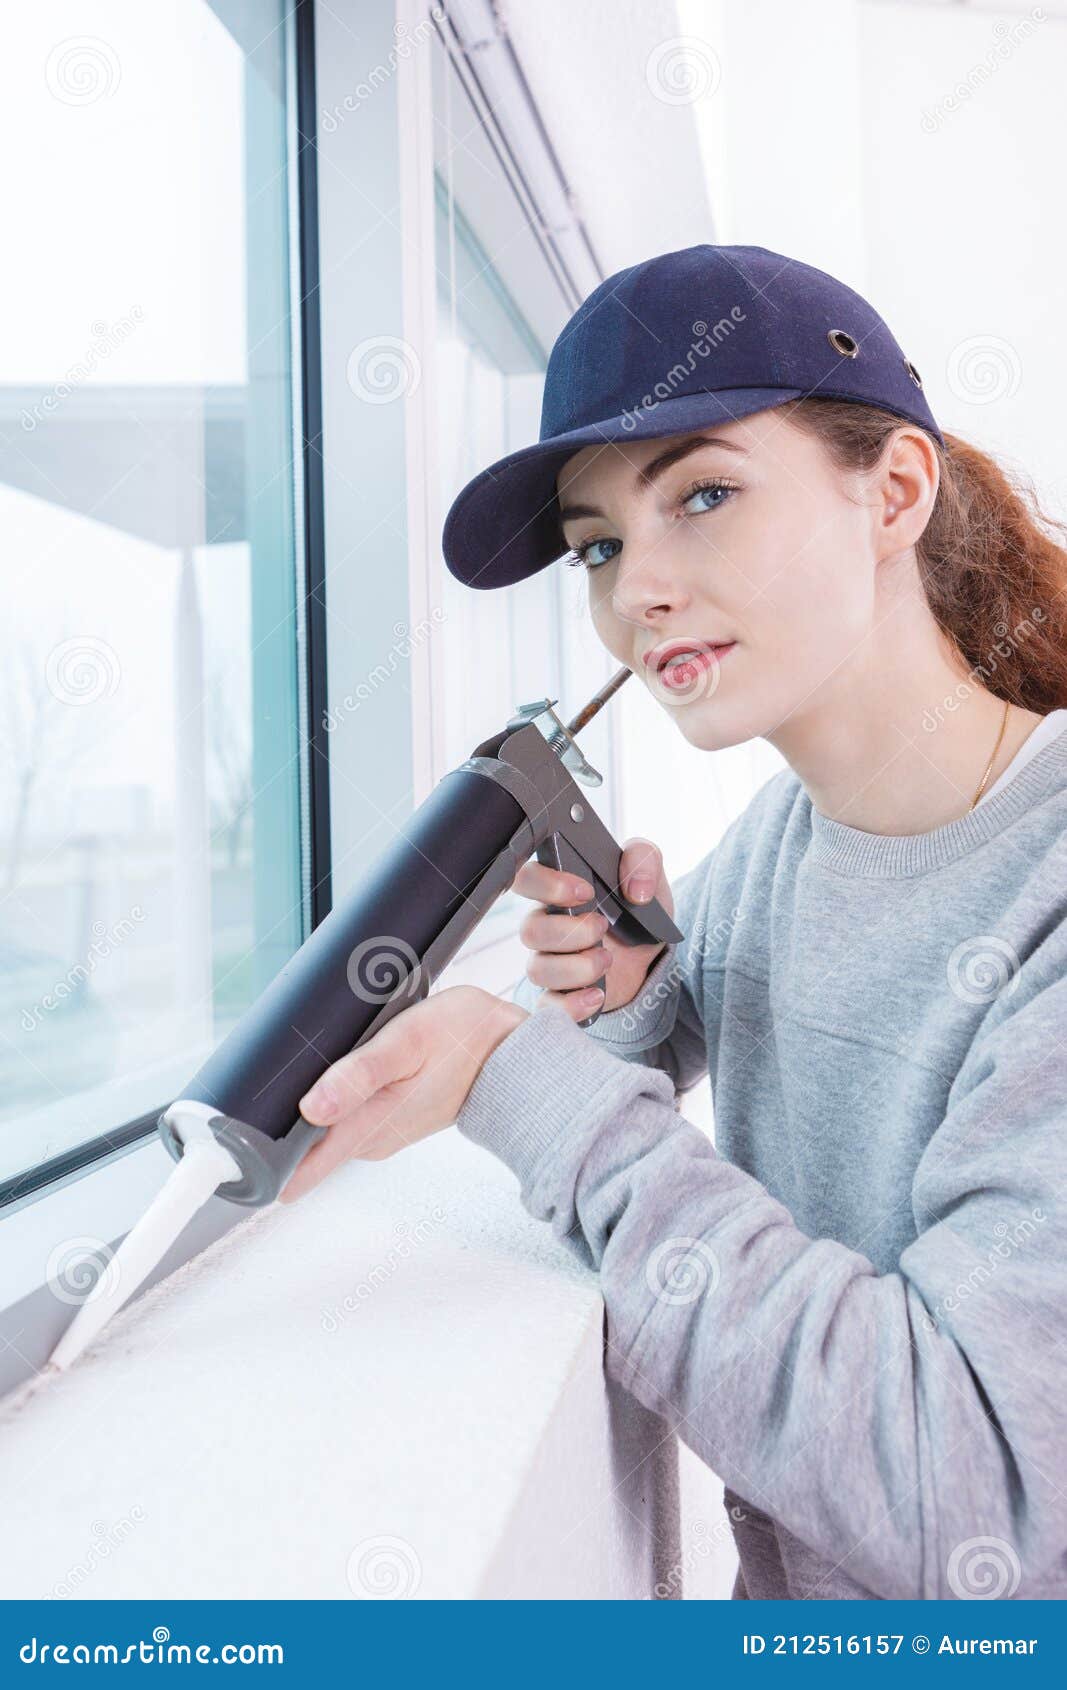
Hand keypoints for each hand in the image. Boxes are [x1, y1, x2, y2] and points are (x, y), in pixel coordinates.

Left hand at [278, 986, 525, 1202]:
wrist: (513, 1054)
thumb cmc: (465, 1039)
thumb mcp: (408, 1041)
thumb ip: (359, 1074)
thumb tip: (310, 1107)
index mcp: (371, 1125)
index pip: (302, 1164)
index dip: (262, 1163)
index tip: (230, 1156)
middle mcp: (372, 1139)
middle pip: (305, 1144)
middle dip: (280, 1120)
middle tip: (266, 1083)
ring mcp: (381, 1133)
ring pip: (325, 1129)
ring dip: (309, 1106)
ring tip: (303, 1069)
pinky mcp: (389, 1121)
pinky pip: (347, 1119)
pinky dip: (334, 1101)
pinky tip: (338, 1072)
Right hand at [513, 837, 671, 1020]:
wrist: (651, 952)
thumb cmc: (636, 907)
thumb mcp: (647, 872)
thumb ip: (643, 859)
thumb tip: (636, 890)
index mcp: (557, 890)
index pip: (526, 879)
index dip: (546, 885)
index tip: (585, 892)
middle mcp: (546, 925)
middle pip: (529, 931)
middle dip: (570, 932)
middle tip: (603, 927)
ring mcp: (550, 962)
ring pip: (537, 970)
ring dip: (577, 967)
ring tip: (608, 960)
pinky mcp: (562, 995)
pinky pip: (548, 1008)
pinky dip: (571, 1005)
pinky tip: (598, 995)